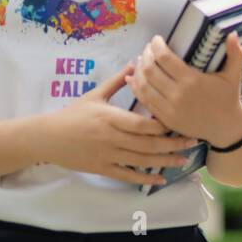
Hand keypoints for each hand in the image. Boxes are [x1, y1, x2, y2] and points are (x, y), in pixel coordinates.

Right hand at [38, 64, 197, 184]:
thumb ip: (117, 81)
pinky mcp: (102, 168)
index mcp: (110, 118)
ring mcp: (107, 156)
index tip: (180, 120)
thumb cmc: (73, 114)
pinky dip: (145, 179)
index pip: (141, 124)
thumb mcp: (95, 94)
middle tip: (193, 141)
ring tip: (184, 160)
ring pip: (141, 161)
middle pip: (147, 144)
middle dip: (173, 144)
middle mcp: (111, 138)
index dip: (162, 125)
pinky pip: (127, 176)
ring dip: (165, 162)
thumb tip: (135, 62)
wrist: (48, 137)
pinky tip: (161, 179)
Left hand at [125, 33, 241, 148]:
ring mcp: (169, 109)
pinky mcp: (164, 119)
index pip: (164, 58)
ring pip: (143, 85)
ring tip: (141, 60)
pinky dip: (136, 87)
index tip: (156, 39)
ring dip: (139, 70)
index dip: (156, 45)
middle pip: (150, 70)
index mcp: (192, 81)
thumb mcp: (234, 75)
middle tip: (148, 48)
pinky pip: (144, 100)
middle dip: (145, 55)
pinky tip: (134, 77)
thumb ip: (235, 54)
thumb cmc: (229, 98)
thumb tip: (234, 33)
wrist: (226, 128)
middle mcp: (178, 95)